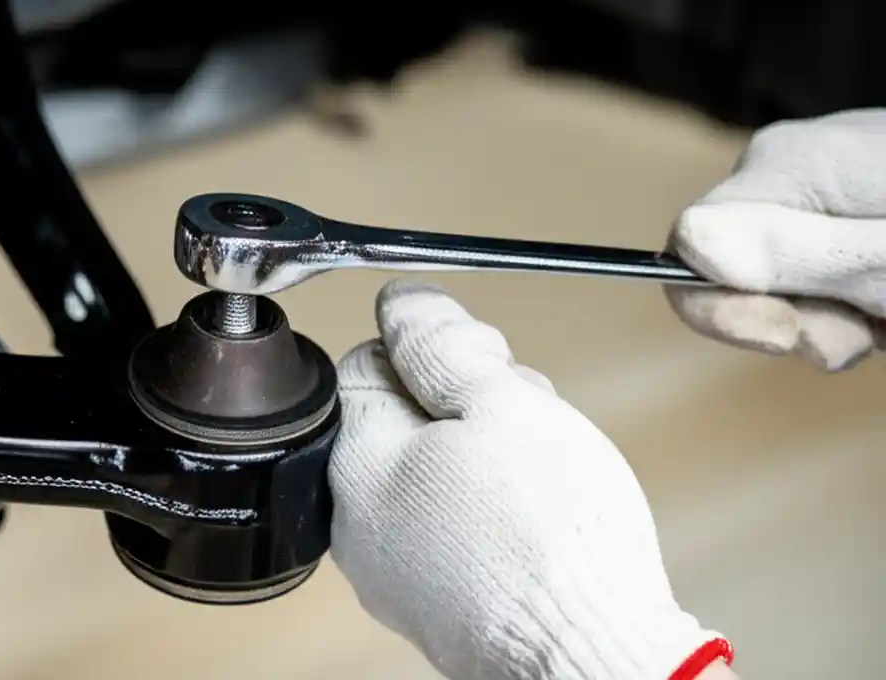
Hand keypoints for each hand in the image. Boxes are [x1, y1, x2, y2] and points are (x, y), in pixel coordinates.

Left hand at [330, 281, 728, 679]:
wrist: (590, 651)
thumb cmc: (551, 538)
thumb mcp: (501, 402)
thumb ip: (441, 344)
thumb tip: (400, 302)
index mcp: (356, 460)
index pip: (366, 361)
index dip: (432, 346)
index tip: (481, 358)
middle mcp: (356, 519)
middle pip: (399, 415)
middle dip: (463, 398)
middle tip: (520, 414)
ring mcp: (390, 568)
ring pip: (427, 469)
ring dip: (481, 448)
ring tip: (537, 468)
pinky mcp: (428, 601)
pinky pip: (445, 523)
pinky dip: (484, 506)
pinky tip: (529, 514)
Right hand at [667, 108, 885, 370]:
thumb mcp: (881, 252)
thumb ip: (791, 249)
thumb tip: (688, 241)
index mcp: (783, 165)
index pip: (688, 246)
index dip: (724, 306)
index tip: (787, 336)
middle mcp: (788, 174)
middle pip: (735, 274)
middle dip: (798, 319)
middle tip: (869, 323)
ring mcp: (821, 194)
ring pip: (787, 290)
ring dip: (840, 322)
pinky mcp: (849, 217)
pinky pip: (827, 284)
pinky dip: (864, 310)